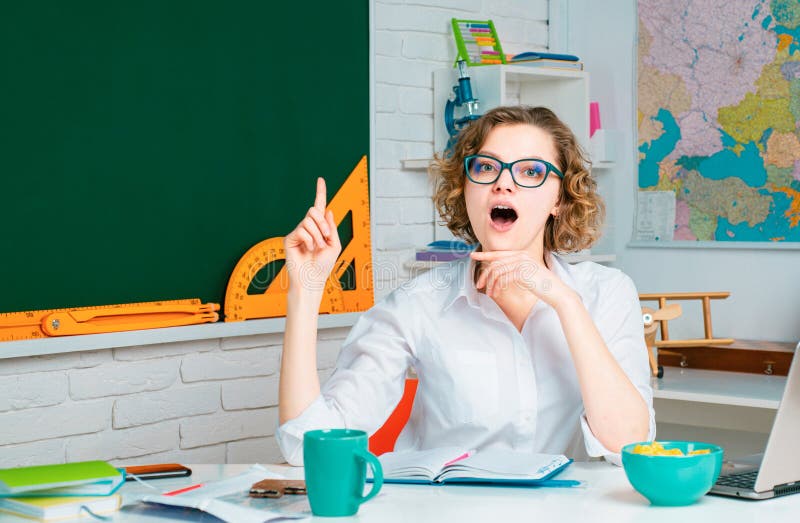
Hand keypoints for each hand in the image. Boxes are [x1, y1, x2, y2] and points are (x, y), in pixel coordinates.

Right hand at [284, 178, 341, 293]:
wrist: (312, 279)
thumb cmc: (323, 265)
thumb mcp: (335, 244)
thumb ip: (332, 227)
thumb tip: (327, 210)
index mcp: (319, 228)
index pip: (319, 207)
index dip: (320, 193)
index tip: (320, 179)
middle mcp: (308, 228)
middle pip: (314, 211)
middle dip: (323, 224)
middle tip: (326, 236)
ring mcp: (298, 233)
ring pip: (309, 221)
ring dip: (317, 235)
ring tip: (317, 248)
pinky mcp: (290, 238)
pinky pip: (302, 230)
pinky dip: (309, 240)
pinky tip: (308, 249)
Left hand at [470, 250, 569, 307]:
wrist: (556, 291)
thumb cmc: (541, 285)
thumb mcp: (526, 274)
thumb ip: (514, 270)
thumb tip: (498, 272)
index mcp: (522, 254)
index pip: (499, 254)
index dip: (484, 255)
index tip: (473, 256)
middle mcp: (521, 256)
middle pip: (495, 263)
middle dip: (484, 274)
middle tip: (478, 285)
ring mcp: (522, 263)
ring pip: (497, 271)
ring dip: (490, 284)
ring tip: (489, 293)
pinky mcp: (523, 272)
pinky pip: (503, 278)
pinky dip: (497, 287)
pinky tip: (496, 294)